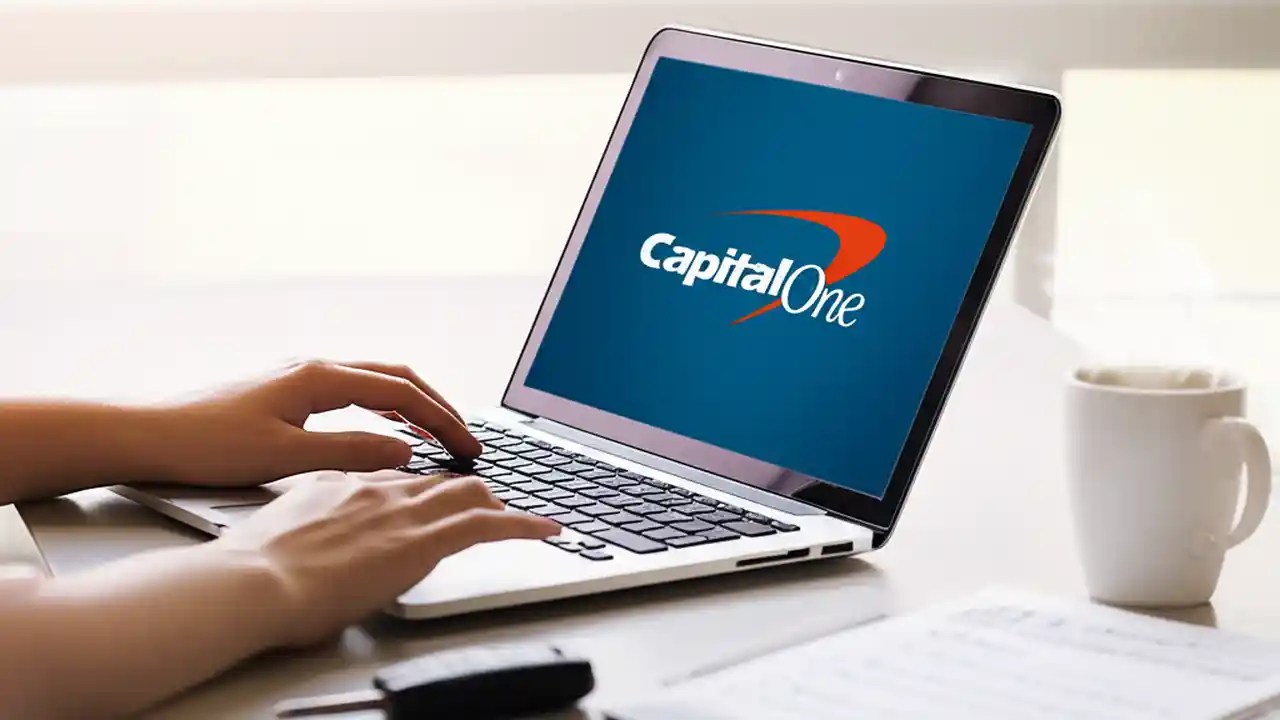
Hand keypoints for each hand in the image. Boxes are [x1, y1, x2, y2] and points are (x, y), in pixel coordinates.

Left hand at [148, 360, 481, 486]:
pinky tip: (385, 432)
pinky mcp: (286, 394)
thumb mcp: (285, 457)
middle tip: (466, 441)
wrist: (146, 434)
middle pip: (396, 378)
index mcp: (320, 378)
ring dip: (412, 407)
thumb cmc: (206, 445)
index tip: (468, 447)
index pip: (402, 394)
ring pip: (375, 383)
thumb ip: (350, 453)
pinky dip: (384, 410)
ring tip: (439, 436)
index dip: (442, 421)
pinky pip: (353, 394)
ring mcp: (299, 378)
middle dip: (437, 408)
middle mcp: (314, 368)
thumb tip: (405, 452)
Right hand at [215, 470, 558, 646]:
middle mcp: (376, 488)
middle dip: (467, 490)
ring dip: (496, 504)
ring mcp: (402, 511)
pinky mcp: (423, 540)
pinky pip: (489, 524)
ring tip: (519, 517)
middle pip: (438, 478)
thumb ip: (307, 536)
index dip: (420, 489)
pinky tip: (545, 530)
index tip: (429, 500)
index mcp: (338, 484)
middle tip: (486, 505)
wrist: (251, 581)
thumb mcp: (280, 538)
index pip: (395, 478)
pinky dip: (523, 525)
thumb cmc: (253, 573)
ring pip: (468, 492)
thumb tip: (314, 555)